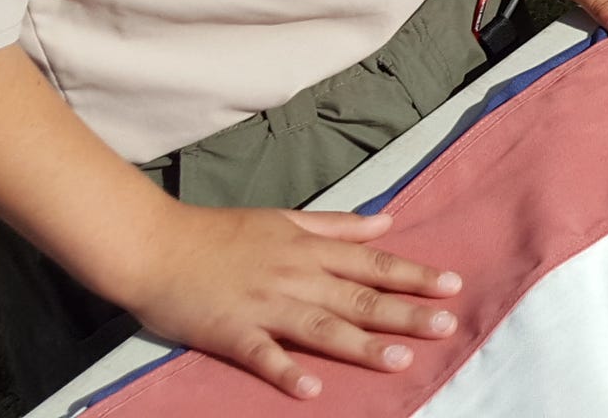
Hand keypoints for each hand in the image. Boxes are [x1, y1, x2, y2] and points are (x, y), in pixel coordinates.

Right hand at [106, 200, 464, 398]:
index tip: (452, 285)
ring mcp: (264, 305)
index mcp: (309, 249)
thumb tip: (386, 220)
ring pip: (321, 327)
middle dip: (405, 313)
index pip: (372, 263)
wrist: (155, 244)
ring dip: (361, 344)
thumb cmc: (220, 232)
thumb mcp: (284, 218)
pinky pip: (263, 354)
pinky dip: (286, 371)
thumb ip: (337, 224)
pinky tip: (313, 389)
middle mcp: (295, 276)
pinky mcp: (232, 331)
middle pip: (358, 297)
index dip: (413, 275)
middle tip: (445, 326)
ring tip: (399, 359)